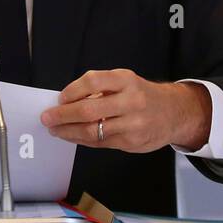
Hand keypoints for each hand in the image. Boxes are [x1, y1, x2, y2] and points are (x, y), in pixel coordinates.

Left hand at [40, 69, 210, 152]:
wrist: (175, 112)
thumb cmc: (142, 95)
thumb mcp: (125, 81)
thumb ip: (100, 89)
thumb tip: (67, 101)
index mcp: (126, 80)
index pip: (93, 81)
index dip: (72, 91)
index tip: (60, 98)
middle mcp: (131, 101)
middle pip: (89, 109)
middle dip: (63, 115)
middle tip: (47, 118)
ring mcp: (132, 124)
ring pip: (93, 131)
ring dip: (68, 131)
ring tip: (55, 130)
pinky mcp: (132, 143)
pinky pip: (101, 143)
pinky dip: (82, 140)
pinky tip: (72, 136)